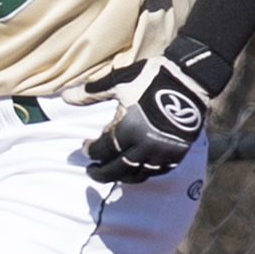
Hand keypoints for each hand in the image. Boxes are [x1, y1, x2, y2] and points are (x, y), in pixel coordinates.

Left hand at [60, 54, 212, 182]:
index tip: (85, 148)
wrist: (190, 78)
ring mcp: (163, 151)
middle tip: (91, 172)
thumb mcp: (118, 82)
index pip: (102, 149)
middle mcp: (145, 144)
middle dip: (101, 172)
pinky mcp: (177, 153)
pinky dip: (143, 174)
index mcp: (128, 127)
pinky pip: (157, 171)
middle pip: (117, 168)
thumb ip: (90, 93)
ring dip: (122, 176)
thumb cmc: (151, 77)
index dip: (91, 151)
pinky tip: (136, 170)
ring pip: (138, 174)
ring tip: (112, 174)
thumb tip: (64, 97)